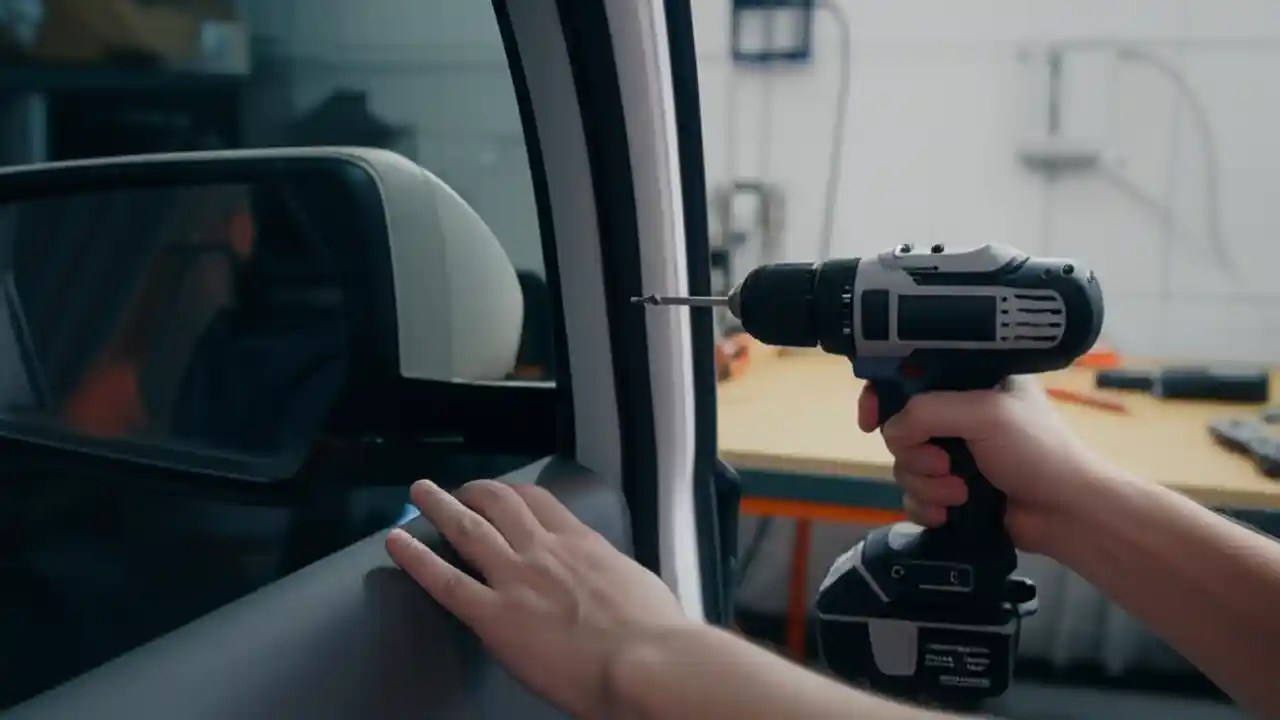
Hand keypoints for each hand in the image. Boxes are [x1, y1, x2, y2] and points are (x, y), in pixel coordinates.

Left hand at [385, 479, 694, 718]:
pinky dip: (415, 557)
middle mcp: (545, 551)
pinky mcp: (495, 616)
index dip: (515, 495)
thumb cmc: (658, 637)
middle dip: (476, 492)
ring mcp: (516, 579)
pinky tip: (395, 542)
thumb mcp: (643, 590)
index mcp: (583, 544)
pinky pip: (444, 581)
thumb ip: (618, 581)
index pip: (540, 503)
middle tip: (459, 489)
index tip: (504, 493)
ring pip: (467, 529)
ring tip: (419, 492)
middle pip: (500, 504)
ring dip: (439, 505)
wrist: (647, 663)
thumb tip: (620, 589)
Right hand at [857, 377, 1111, 553]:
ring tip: (960, 493)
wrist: (1067, 514)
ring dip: (927, 484)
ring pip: (904, 467)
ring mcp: (954, 457)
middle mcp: (958, 416)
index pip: (907, 378)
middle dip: (915, 453)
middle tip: (944, 462)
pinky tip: (949, 513)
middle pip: (899, 429)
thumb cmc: (1036, 451)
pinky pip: (913, 498)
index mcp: (969, 383)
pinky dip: (927, 507)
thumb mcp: (982, 413)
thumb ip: (926, 412)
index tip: (871, 418)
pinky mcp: (952, 493)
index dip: (882, 396)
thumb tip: (889, 432)